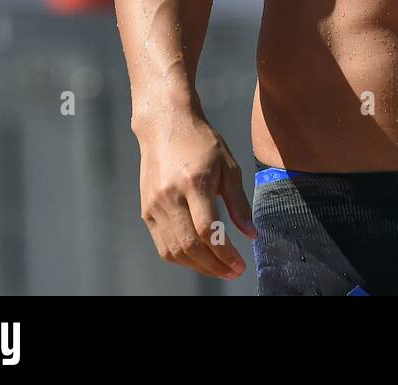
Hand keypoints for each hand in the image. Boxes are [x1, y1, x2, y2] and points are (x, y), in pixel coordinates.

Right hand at [135, 113, 255, 280]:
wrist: (166, 126)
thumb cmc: (203, 143)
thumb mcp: (229, 165)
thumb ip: (239, 202)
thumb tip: (251, 235)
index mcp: (194, 182)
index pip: (208, 229)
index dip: (224, 252)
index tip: (240, 264)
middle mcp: (170, 196)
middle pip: (189, 245)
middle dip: (214, 265)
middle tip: (233, 272)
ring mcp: (154, 206)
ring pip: (174, 251)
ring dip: (198, 266)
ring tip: (219, 269)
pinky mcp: (146, 211)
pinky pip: (162, 245)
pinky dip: (181, 258)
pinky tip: (199, 259)